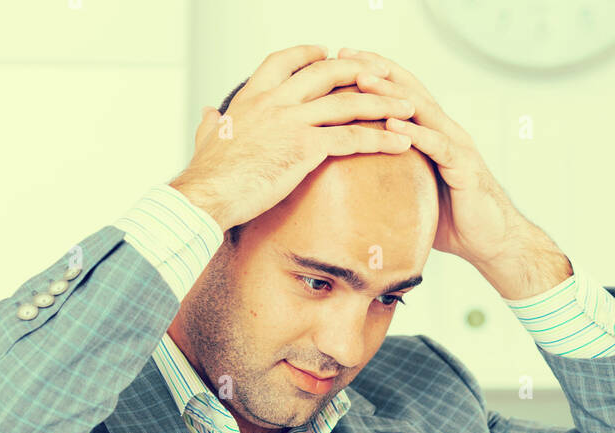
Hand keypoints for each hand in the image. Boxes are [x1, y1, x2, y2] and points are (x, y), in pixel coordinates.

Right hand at [169, 45, 416, 231]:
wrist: (205, 196)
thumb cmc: (206, 176)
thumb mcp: (207, 139)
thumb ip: (212, 122)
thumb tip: (209, 112)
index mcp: (253, 96)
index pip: (287, 61)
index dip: (311, 55)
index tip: (329, 54)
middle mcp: (276, 100)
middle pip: (328, 72)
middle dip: (361, 71)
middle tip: (385, 77)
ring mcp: (292, 121)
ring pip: (349, 102)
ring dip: (384, 103)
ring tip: (409, 108)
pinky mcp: (305, 148)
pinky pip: (353, 138)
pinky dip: (381, 139)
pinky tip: (402, 144)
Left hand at [340, 47, 571, 298]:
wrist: (491, 241)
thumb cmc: (453, 220)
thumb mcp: (414, 195)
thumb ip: (389, 182)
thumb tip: (350, 189)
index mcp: (432, 133)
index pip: (400, 93)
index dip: (373, 73)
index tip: (340, 60)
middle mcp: (445, 131)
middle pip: (408, 89)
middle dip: (376, 69)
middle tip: (345, 54)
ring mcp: (456, 146)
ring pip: (421, 110)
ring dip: (391, 92)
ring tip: (363, 79)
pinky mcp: (464, 167)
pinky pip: (437, 145)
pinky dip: (415, 132)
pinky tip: (392, 123)